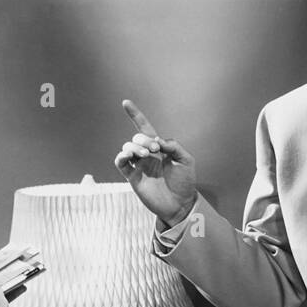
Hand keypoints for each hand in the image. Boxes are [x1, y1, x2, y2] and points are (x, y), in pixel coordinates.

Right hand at [115, 99, 198, 225]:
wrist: (181, 204)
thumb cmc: (185, 182)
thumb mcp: (186, 160)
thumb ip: (174, 146)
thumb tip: (157, 140)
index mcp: (159, 148)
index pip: (145, 128)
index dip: (135, 115)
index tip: (126, 102)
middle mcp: (147, 155)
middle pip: (137, 138)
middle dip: (144, 140)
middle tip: (155, 150)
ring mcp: (139, 166)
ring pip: (127, 148)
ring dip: (135, 147)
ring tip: (146, 155)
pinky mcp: (133, 177)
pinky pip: (120, 163)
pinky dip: (121, 156)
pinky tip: (127, 156)